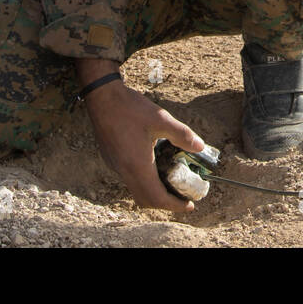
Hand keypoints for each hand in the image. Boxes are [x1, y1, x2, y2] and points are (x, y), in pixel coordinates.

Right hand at [77, 59, 205, 211]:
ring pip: (136, 190)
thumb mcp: (161, 119)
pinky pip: (129, 180)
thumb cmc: (131, 108)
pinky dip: (145, 183)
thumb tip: (201, 148)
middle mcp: (124, 171)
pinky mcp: (112, 159)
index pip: (156, 197)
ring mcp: (115, 166)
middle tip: (183, 198)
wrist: (102, 98)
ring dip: (154, 193)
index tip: (189, 206)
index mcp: (137, 165)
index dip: (174, 205)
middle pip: (145, 199)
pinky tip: (156, 169)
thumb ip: (182, 135)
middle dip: (166, 203)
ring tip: (172, 185)